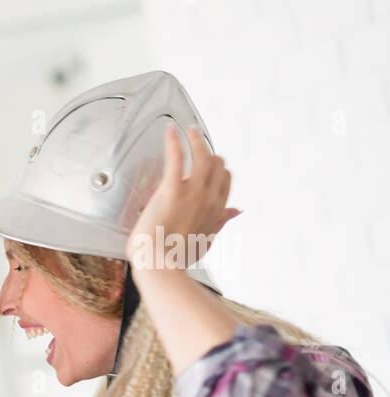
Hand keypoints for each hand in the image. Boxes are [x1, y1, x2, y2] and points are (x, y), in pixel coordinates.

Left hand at [125, 125, 240, 273]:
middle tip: (197, 144)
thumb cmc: (177, 257)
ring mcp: (192, 193)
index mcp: (217, 210)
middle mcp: (209, 198)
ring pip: (203, 156)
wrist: (160, 266)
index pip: (225, 179)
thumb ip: (221, 222)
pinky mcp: (171, 191)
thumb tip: (236, 210)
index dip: (219, 168)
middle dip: (209, 152)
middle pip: (217, 164)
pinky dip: (174, 141)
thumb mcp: (206, 240)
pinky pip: (177, 158)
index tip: (210, 162)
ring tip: (190, 130)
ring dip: (196, 139)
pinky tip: (170, 130)